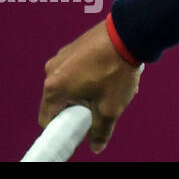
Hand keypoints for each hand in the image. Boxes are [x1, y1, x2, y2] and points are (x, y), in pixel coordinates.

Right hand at [40, 20, 144, 153]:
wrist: (130, 33)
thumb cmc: (116, 71)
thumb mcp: (110, 107)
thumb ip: (101, 130)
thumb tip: (96, 145)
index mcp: (54, 87)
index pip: (48, 117)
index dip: (63, 127)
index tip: (80, 128)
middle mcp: (53, 70)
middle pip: (61, 100)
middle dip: (80, 107)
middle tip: (101, 107)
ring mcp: (64, 55)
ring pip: (72, 83)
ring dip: (88, 90)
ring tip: (112, 89)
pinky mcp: (76, 45)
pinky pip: (79, 67)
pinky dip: (91, 75)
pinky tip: (113, 73)